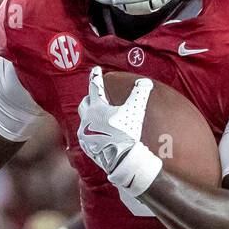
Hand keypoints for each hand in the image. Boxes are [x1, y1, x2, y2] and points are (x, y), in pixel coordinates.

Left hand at [77, 66, 161, 196]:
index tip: (96, 70)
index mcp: (97, 108)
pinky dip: (90, 130)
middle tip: (96, 95)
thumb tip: (145, 81)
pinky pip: (85, 134)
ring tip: (96, 115)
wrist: (121, 159)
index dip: (96, 76)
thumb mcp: (135, 110)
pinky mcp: (86, 146)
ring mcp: (84, 134)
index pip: (95, 86)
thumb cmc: (127, 133)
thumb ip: (140, 93)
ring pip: (83, 119)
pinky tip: (96, 133)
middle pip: (85, 103)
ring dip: (89, 115)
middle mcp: (87, 119)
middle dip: (90, 97)